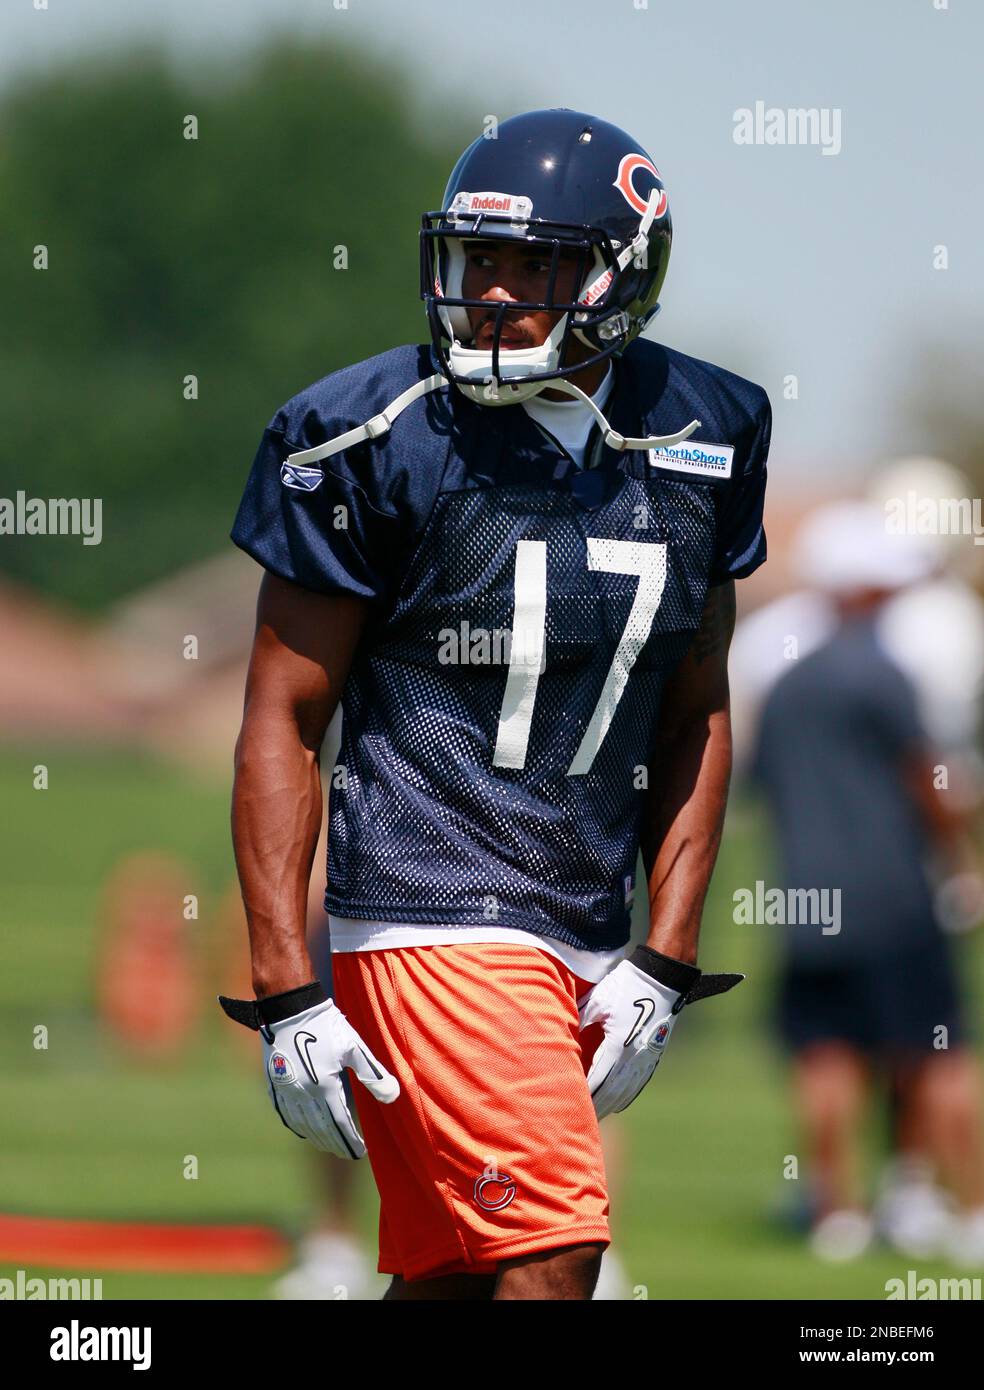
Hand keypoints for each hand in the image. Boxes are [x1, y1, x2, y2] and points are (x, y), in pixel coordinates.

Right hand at [218, 982, 398, 1157]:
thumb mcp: (354, 1047)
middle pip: (320, 1129)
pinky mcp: (274, 1083)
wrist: (289, 1008)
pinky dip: (296, 1126)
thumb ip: (373, 1074)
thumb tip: (395, 1095)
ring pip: (302, 1125)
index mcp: (325, 1087)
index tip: (360, 1152)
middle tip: (347, 1153)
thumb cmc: (325, 1026)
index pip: (340, 1124)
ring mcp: (286, 1090)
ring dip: (317, 1138)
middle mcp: (303, 1094)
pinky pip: (285, 1113)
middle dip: (335, 1144)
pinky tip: (303, 1130)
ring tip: (329, 1146)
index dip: (350, 1141)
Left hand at [579, 946, 742, 1118]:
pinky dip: (626, 1095)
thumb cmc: (625, 987)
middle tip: (581, 1119)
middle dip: (596, 1106)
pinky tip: (618, 1102)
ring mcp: (646, 1057)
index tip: (572, 1105)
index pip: (597, 1078)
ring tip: (596, 1116)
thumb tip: (563, 1036)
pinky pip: (638, 1082)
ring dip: (610, 1104)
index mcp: (618, 1044)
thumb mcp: (597, 1000)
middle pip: (612, 1091)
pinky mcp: (654, 1055)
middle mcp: (634, 1056)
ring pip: (626, 1090)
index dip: (585, 1093)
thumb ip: (580, 1020)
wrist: (662, 980)